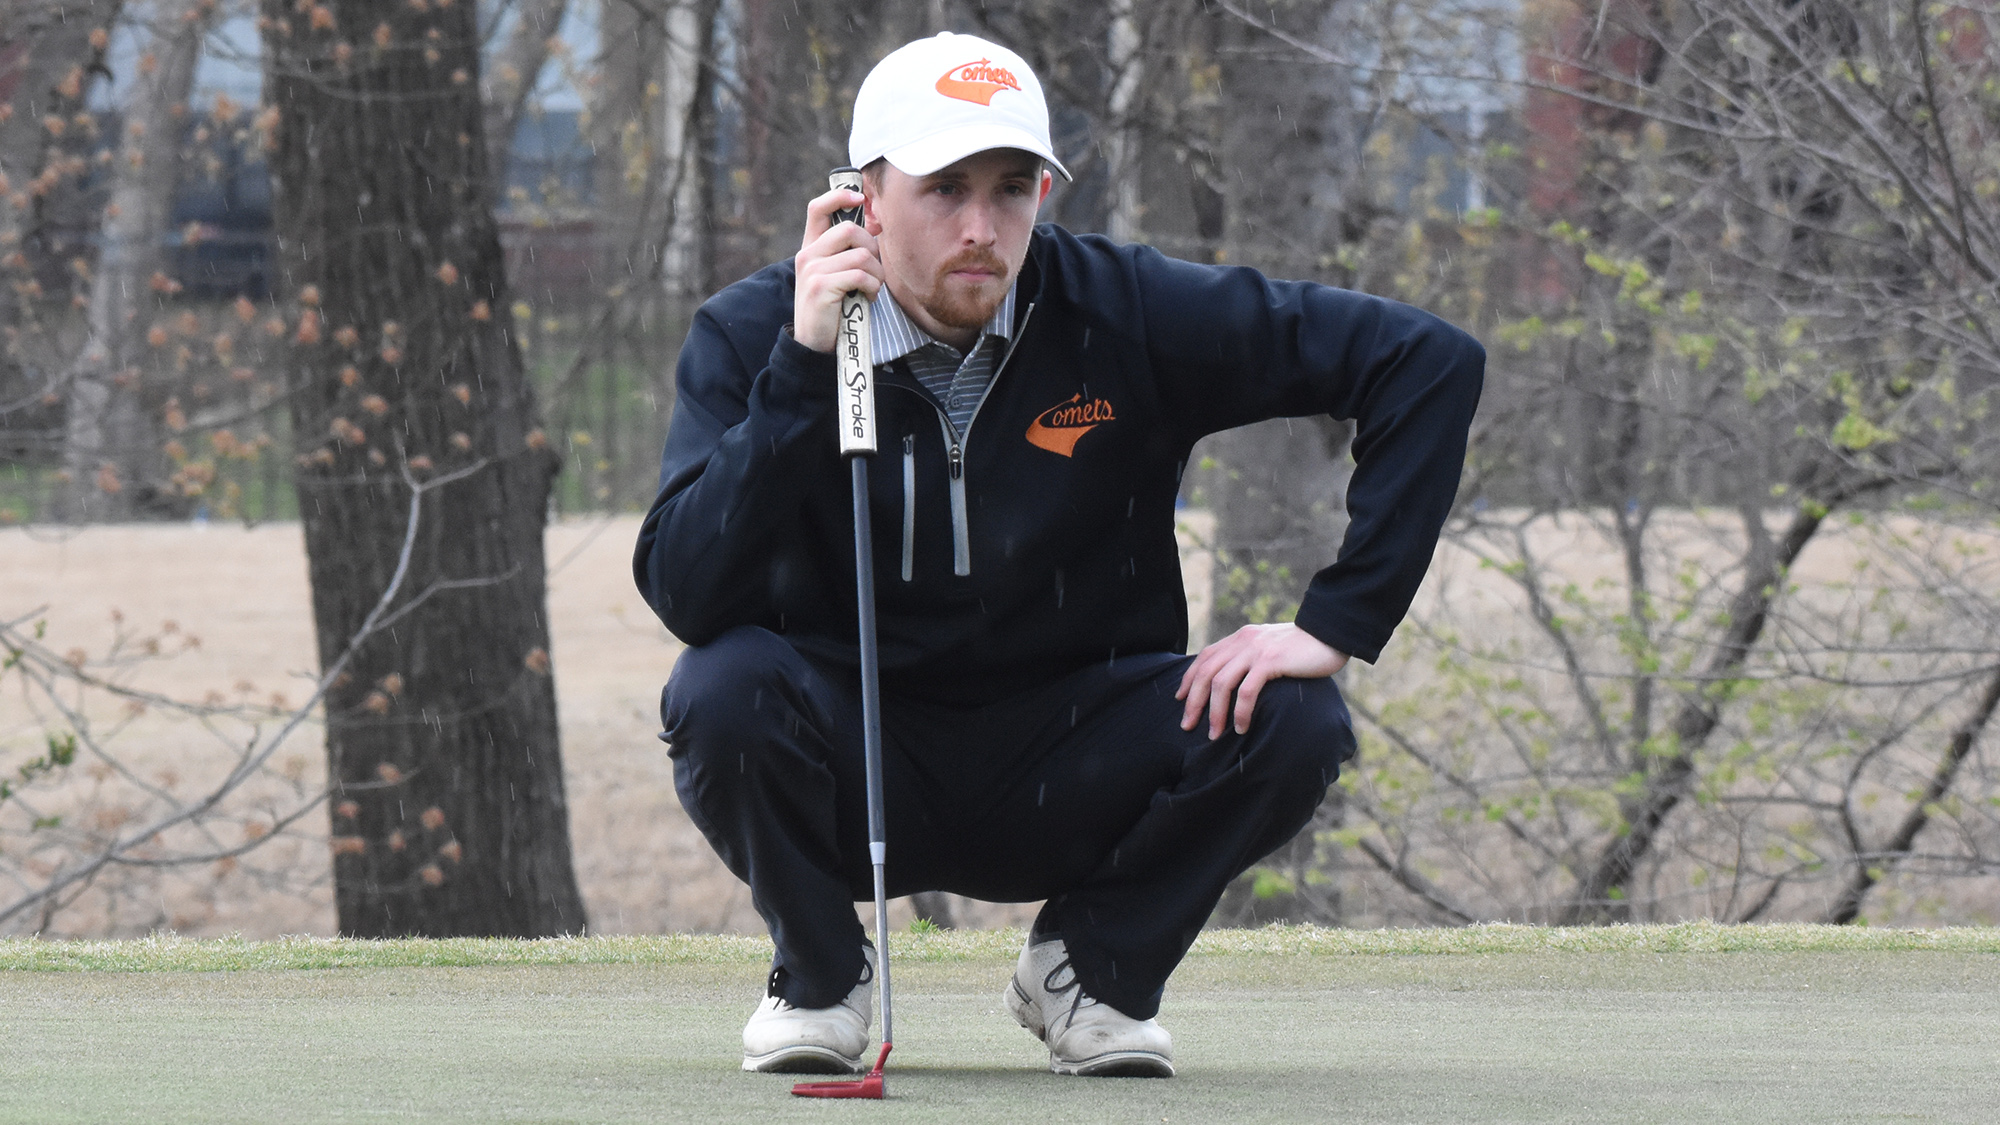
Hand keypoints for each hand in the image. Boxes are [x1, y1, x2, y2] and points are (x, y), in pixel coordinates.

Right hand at [792, 186, 883, 352]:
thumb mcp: (836, 275)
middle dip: (873, 249)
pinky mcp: (821, 288)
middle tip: (874, 271)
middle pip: (851, 229)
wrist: (814, 344)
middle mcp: (807, 255)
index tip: (860, 197)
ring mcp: (812, 270)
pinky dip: (873, 287)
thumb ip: (847, 252)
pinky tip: (868, 298)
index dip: (839, 196)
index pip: (818, 207)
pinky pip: (860, 275)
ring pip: (862, 255)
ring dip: (877, 274)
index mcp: (810, 247)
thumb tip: (876, 227)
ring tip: (872, 289)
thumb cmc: (834, 308)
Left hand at [1176, 623, 1348, 739]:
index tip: (1180, 699)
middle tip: (1187, 725)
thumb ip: (1252, 658)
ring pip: (1222, 683)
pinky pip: (1247, 690)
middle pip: (1207, 673)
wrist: (1330, 634)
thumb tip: (1236, 682)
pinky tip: (1241, 727)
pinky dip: (1240, 711)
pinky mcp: (1270, 661)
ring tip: (1214, 734)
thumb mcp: (1270, 648)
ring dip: (1215, 712)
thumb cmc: (1303, 648)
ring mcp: (1256, 650)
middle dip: (1194, 702)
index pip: (1205, 657)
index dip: (1188, 679)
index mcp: (1240, 638)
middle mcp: (1243, 641)